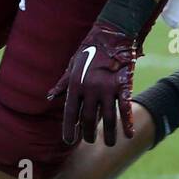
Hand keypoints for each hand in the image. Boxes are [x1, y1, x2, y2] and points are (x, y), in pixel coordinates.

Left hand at [48, 22, 139, 144]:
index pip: (70, 113)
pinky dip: (127, 123)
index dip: (69, 129)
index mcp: (75, 85)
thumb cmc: (90, 49)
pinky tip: (129, 135)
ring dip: (108, 133)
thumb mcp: (72, 66)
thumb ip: (63, 84)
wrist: (112, 35)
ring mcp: (107, 88)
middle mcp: (90, 89)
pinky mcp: (123, 85)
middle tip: (90, 141)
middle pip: (88, 119)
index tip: (69, 142)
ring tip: (109, 143)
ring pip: (106, 118)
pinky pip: (125, 108)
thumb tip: (50, 96)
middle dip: (88, 133)